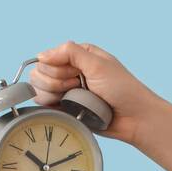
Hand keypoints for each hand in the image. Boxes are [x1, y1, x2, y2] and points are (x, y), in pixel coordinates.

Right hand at [31, 41, 169, 147]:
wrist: (133, 117)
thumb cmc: (122, 89)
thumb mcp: (97, 64)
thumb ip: (69, 53)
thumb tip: (41, 55)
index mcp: (78, 55)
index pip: (46, 58)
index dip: (56, 68)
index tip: (76, 75)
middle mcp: (69, 70)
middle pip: (38, 74)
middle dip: (56, 82)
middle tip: (78, 86)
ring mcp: (65, 90)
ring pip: (39, 91)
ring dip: (56, 96)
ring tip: (78, 98)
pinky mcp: (63, 107)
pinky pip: (44, 106)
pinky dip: (53, 107)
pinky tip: (69, 107)